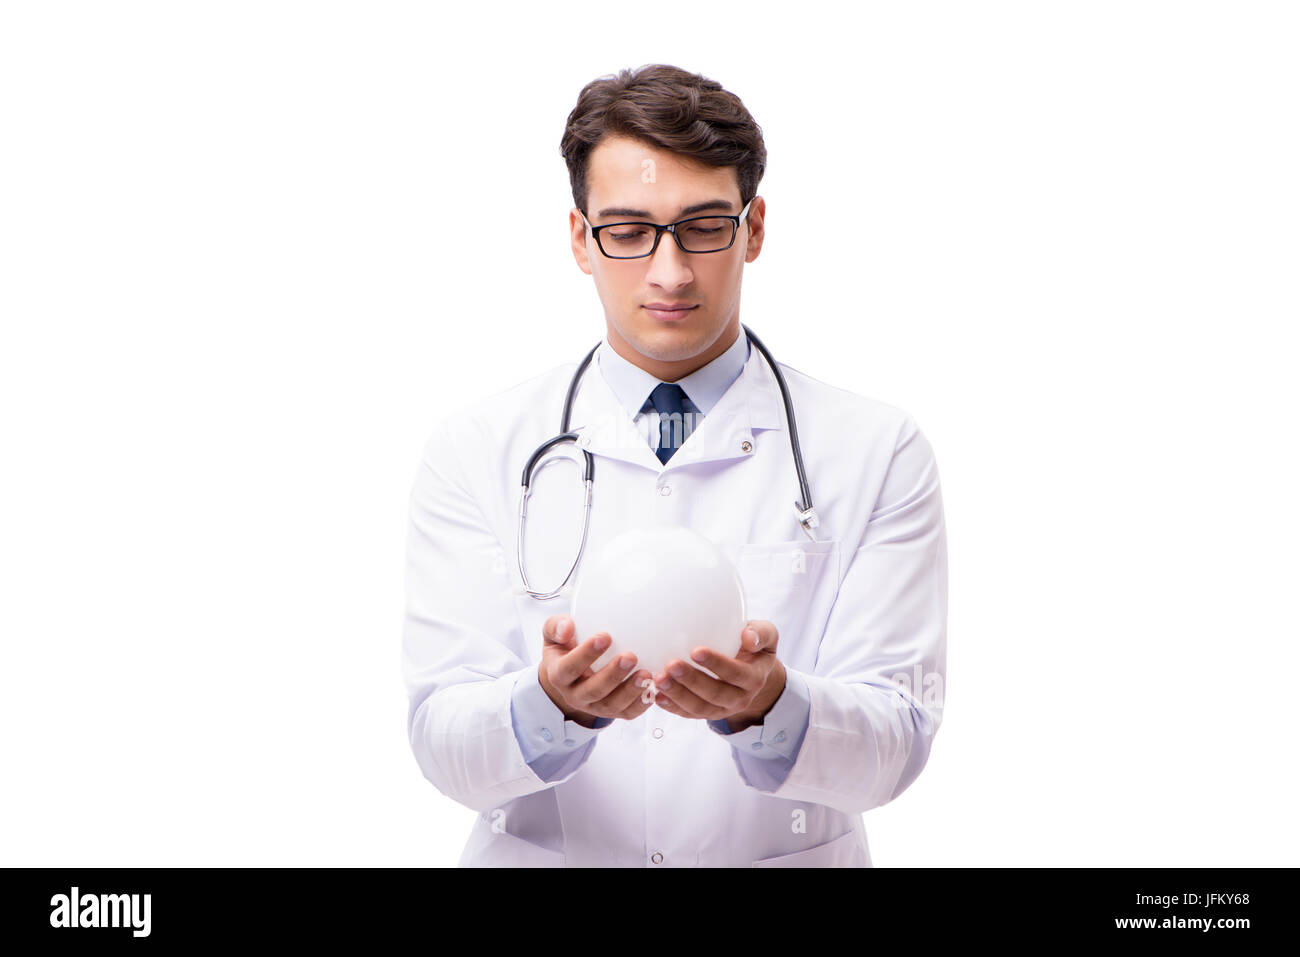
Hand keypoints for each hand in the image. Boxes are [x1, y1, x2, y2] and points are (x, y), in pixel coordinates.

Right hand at [538, 615, 654, 727]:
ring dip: (630, 692)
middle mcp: (574, 695)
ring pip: (611, 705)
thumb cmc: (565, 646)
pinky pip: (627, 713)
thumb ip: (556, 627)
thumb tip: (567, 628)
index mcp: (558, 675)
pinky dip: (641, 704)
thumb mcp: (554, 634)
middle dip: (612, 675)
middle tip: (630, 656)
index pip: (569, 668)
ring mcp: (594, 706)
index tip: (605, 636)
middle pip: (592, 691)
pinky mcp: (612, 712)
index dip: (586, 654)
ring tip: (646, 674)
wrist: (571, 672)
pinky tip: (653, 689)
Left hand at [651, 620, 784, 730]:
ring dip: (678, 695)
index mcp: (753, 678)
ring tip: (659, 679)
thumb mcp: (767, 636)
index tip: (695, 651)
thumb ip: (761, 633)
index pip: (735, 673)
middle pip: (714, 694)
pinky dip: (672, 707)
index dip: (716, 664)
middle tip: (671, 665)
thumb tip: (748, 636)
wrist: (752, 672)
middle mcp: (739, 698)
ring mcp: (722, 709)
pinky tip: (657, 696)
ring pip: (699, 707)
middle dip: (691, 681)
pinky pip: (688, 713)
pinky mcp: (707, 713)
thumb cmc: (754, 647)